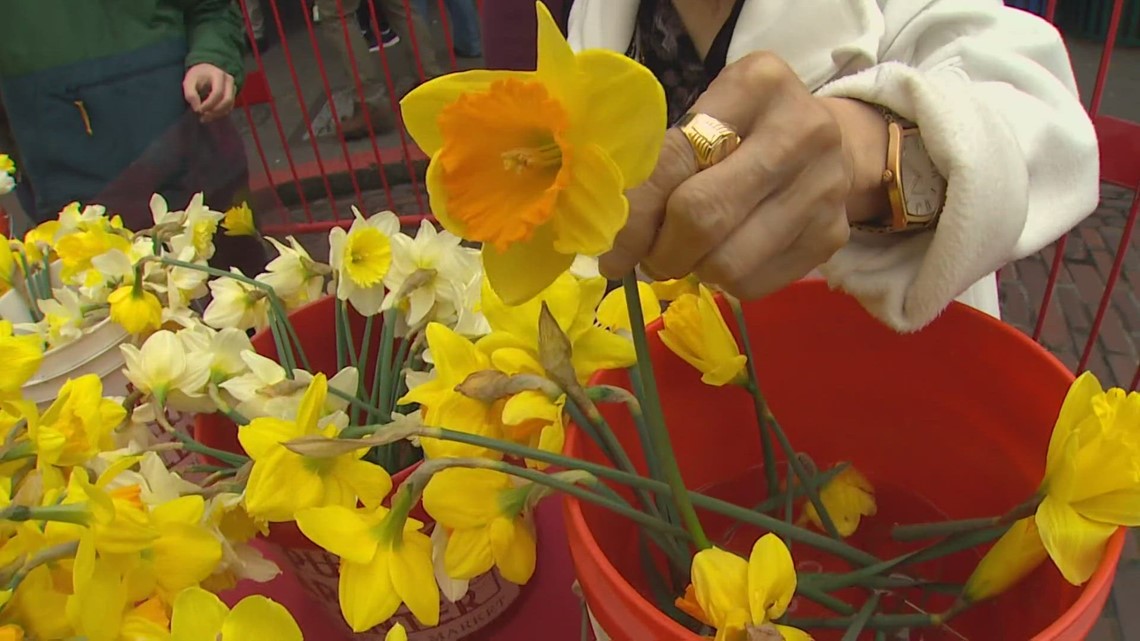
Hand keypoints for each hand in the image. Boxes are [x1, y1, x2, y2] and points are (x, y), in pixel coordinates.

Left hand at [183, 63, 235, 122]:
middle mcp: (229, 81)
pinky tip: (210, 115)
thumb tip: (197, 108)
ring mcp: (233, 88)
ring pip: (230, 105)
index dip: (209, 104)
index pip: (217, 93)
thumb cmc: (197, 75)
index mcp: (218, 75)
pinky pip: (229, 107)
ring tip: (205, 117)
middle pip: (227, 100)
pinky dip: (220, 113)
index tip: (199, 110)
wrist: (206, 70)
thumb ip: (190, 94)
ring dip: (218, 114)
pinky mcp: (233, 95)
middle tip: (203, 116)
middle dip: (215, 111)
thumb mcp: (189, 81)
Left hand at [599, 52, 889, 299]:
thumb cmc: (743, 132)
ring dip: (693, 270)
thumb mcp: (703, 121)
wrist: (829, 147)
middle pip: (703, 217)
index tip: (610, 251)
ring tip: (690, 253)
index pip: (673, 161)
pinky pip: (754, 284)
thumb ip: (660, 165)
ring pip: (728, 263)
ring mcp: (823, 186)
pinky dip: (725, 282)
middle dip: (661, 251)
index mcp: (756, 86)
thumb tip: (612, 240)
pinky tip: (725, 256)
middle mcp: (801, 131)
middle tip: (649, 257)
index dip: (633, 215)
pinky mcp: (832, 235)